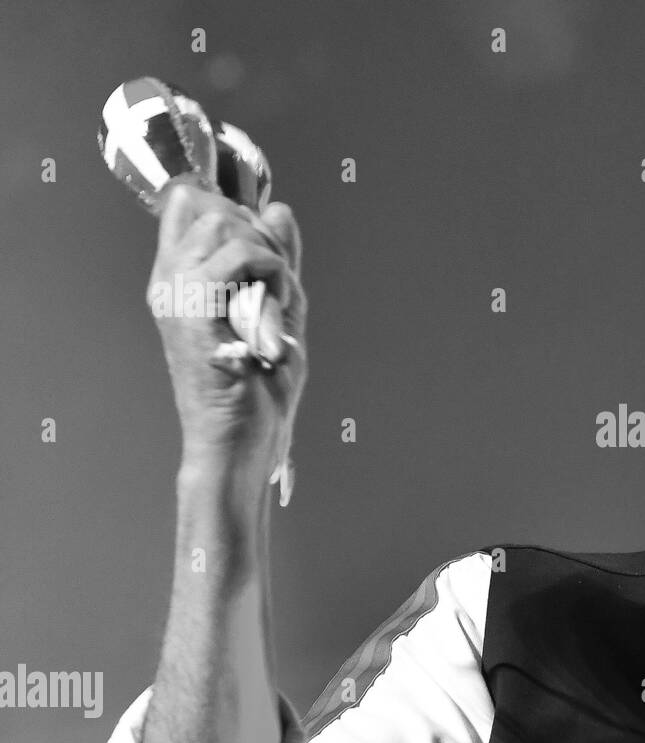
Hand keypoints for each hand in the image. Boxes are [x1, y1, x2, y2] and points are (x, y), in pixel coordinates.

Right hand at [147, 183, 307, 488]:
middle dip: (263, 239)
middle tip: (278, 288)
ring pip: (226, 225)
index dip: (235, 211)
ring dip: (270, 259)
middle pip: (215, 209)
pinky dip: (271, 274)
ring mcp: (175, 294)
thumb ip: (276, 260)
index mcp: (181, 279)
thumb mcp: (277, 309)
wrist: (244, 441)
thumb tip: (278, 209)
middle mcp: (169, 280)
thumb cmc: (258, 389)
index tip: (265, 252)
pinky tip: (274, 310)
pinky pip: (237, 257)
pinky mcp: (191, 310)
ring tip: (276, 304)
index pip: (188, 204)